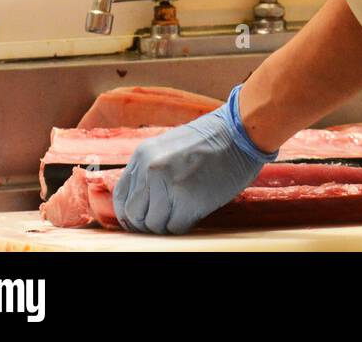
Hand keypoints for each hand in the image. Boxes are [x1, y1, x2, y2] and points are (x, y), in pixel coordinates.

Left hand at [113, 84, 276, 233]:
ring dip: (167, 224)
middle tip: (165, 218)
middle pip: (134, 215)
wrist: (240, 133)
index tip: (141, 218)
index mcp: (143, 156)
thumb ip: (151, 168)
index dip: (129, 213)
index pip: (121, 196)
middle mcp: (150, 171)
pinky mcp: (188, 202)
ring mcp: (168, 186)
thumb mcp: (170, 146)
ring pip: (154, 225)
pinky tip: (194, 213)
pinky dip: (183, 225)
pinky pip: (175, 228)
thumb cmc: (211, 139)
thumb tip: (140, 199)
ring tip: (183, 213)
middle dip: (148, 222)